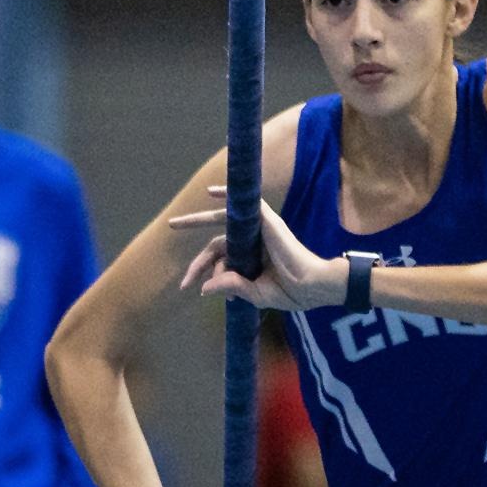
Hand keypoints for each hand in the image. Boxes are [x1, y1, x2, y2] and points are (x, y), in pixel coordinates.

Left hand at [171, 186, 343, 310]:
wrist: (311, 287)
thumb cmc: (290, 292)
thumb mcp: (255, 293)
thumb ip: (231, 287)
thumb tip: (204, 288)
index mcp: (251, 260)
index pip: (220, 260)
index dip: (202, 271)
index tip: (188, 287)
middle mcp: (252, 243)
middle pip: (216, 243)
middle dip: (197, 260)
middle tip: (181, 276)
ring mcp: (259, 231)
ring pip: (223, 222)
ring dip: (198, 221)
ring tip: (175, 224)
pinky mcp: (268, 222)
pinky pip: (245, 204)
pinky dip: (228, 195)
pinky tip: (210, 192)